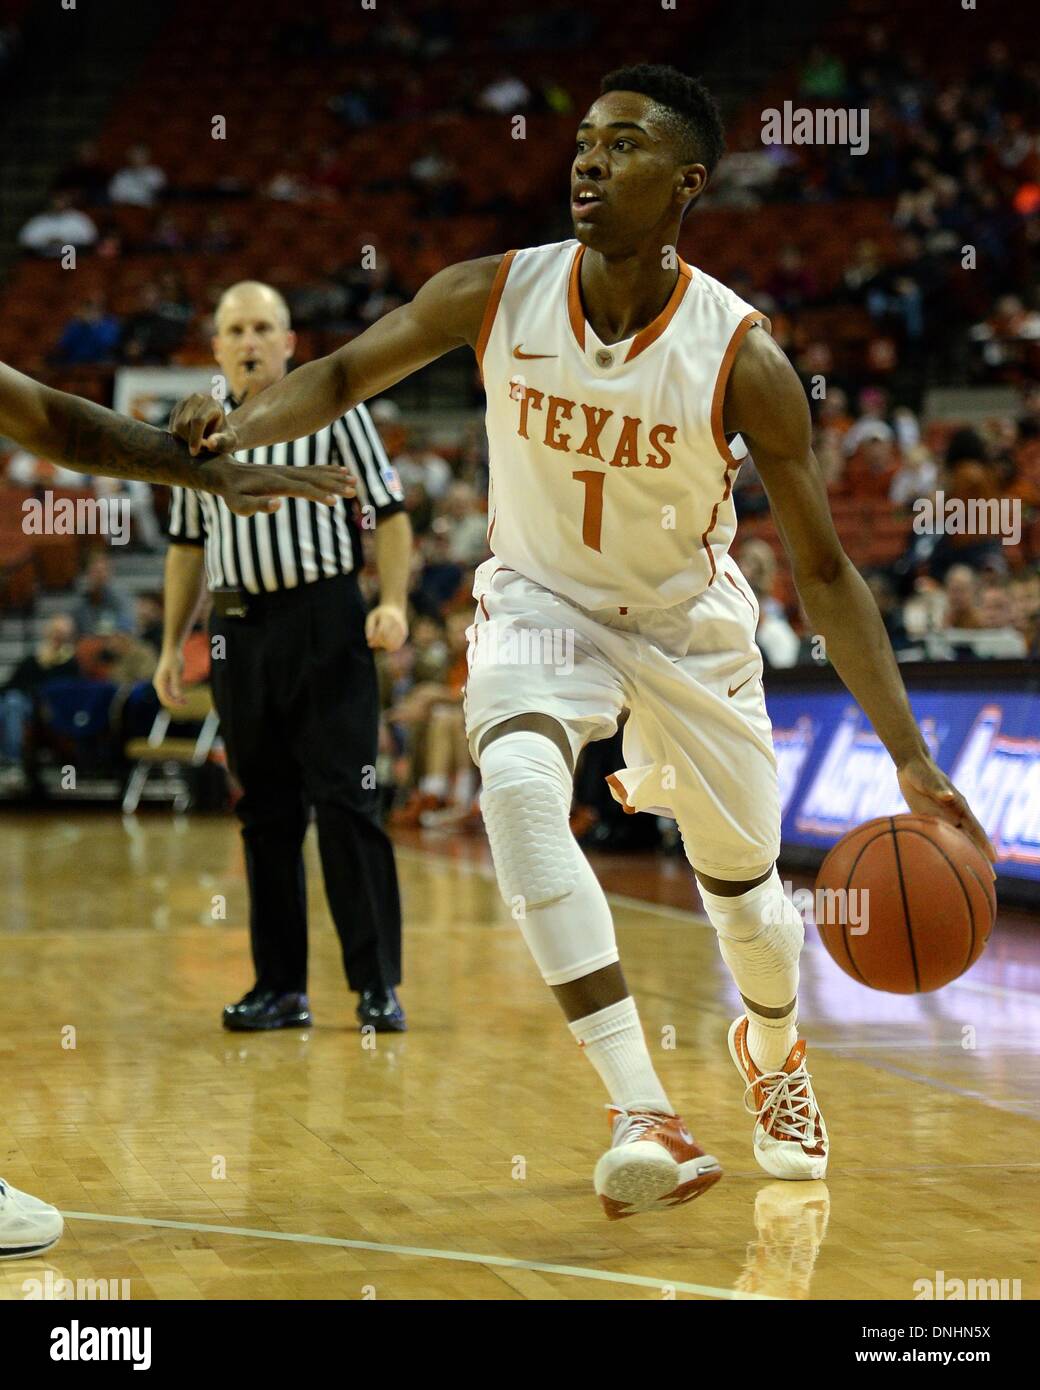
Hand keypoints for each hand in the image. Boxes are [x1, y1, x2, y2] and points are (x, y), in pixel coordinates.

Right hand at [154, 647, 185, 708]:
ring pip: (168, 696)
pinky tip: (184, 697)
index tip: (183, 705)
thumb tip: (177, 697)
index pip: (164, 698)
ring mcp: (162, 683)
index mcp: (159, 682)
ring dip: (176, 700)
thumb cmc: (174, 659)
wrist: (172, 650)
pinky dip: (176, 695)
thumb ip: (176, 684)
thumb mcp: (177, 672)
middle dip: (175, 703)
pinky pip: (170, 691)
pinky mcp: (166, 681)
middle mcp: (159, 684)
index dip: (173, 703)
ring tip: (186, 702)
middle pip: (165, 698)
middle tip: (186, 704)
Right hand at [169, 393, 238, 455]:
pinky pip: (171, 427)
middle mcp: (197, 398)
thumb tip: (210, 443)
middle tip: (198, 449)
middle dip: (188, 440)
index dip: (194, 438)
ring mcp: (184, 402)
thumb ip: (222, 442)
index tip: (194, 452)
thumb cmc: (226, 437)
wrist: (219, 429)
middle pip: (182, 423)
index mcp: (212, 403)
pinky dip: (178, 437)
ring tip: (196, 444)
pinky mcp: (176, 409)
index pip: (198, 421)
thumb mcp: (230, 441)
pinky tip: (190, 440)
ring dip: (183, 439)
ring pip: (175, 426)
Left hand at [197, 456, 356, 516]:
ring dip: (335, 476)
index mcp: (274, 483)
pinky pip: (311, 470)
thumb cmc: (230, 493)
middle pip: (313, 479)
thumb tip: (277, 505)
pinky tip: (341, 471)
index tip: (335, 501)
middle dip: (334, 484)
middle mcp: (283, 474)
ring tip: (354, 480)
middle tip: (353, 490)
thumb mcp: (237, 504)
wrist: (222, 471)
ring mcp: (287, 471)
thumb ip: (255, 506)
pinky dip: (327, 470)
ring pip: (315, 473)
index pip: (301, 489)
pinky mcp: (287, 471)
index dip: (317, 495)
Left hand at [365, 602, 407, 652]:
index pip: (381, 632)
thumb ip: (369, 628)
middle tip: (374, 643)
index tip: (369, 642)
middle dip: (379, 643)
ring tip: (380, 642)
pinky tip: (385, 643)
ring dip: (384, 646)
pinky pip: (397, 646)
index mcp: (388, 617)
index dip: (375, 639)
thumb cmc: (380, 614)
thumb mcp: (371, 617)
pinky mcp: (404, 633)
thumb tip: (369, 640)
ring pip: (392, 644)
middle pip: (387, 639)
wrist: (395, 608)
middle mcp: (396, 623)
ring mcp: (402, 628)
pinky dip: (390, 647)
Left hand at [897, 753, 995, 865]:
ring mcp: (943, 818)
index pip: (975, 829)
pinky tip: (945, 863)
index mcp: (958, 807)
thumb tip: (949, 796)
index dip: (983, 844)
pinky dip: (945, 850)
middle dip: (980, 858)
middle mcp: (954, 814)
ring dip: (965, 857)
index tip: (993, 860)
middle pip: (969, 840)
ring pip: (957, 841)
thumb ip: (938, 789)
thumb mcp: (929, 780)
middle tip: (991, 879)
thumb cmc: (921, 772)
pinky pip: (940, 838)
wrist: (910, 765)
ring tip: (973, 876)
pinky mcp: (931, 819)